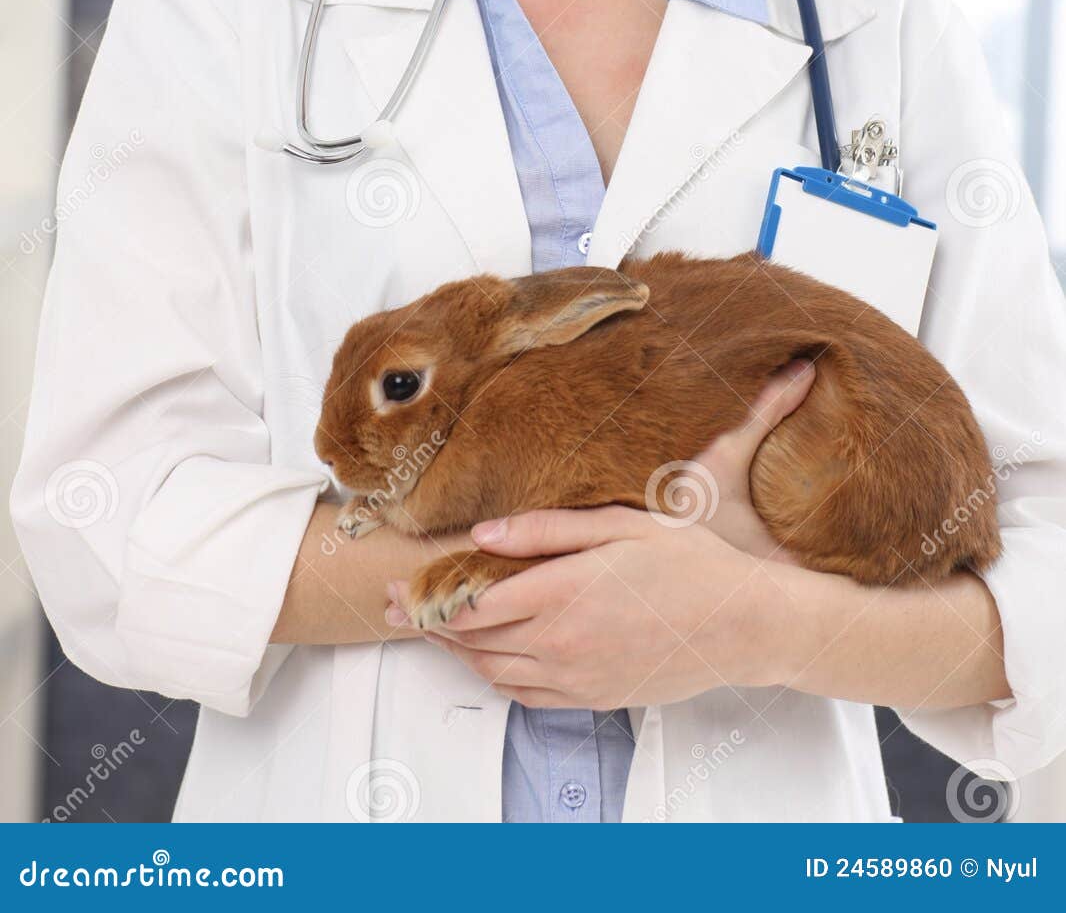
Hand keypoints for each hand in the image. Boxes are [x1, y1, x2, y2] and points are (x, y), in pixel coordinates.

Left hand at [384, 358, 815, 707]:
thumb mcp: (619, 524)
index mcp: (563, 592)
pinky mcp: (593, 698)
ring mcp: (576, 677)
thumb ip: (547, 529)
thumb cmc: (690, 564)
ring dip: (458, 651)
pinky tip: (490, 655)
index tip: (396, 586)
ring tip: (436, 627)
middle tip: (395, 607)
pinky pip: (526, 694)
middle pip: (472, 639)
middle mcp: (561, 642)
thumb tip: (486, 532)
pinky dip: (496, 675)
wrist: (744, 625)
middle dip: (428, 622)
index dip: (426, 596)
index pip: (472, 601)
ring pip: (493, 670)